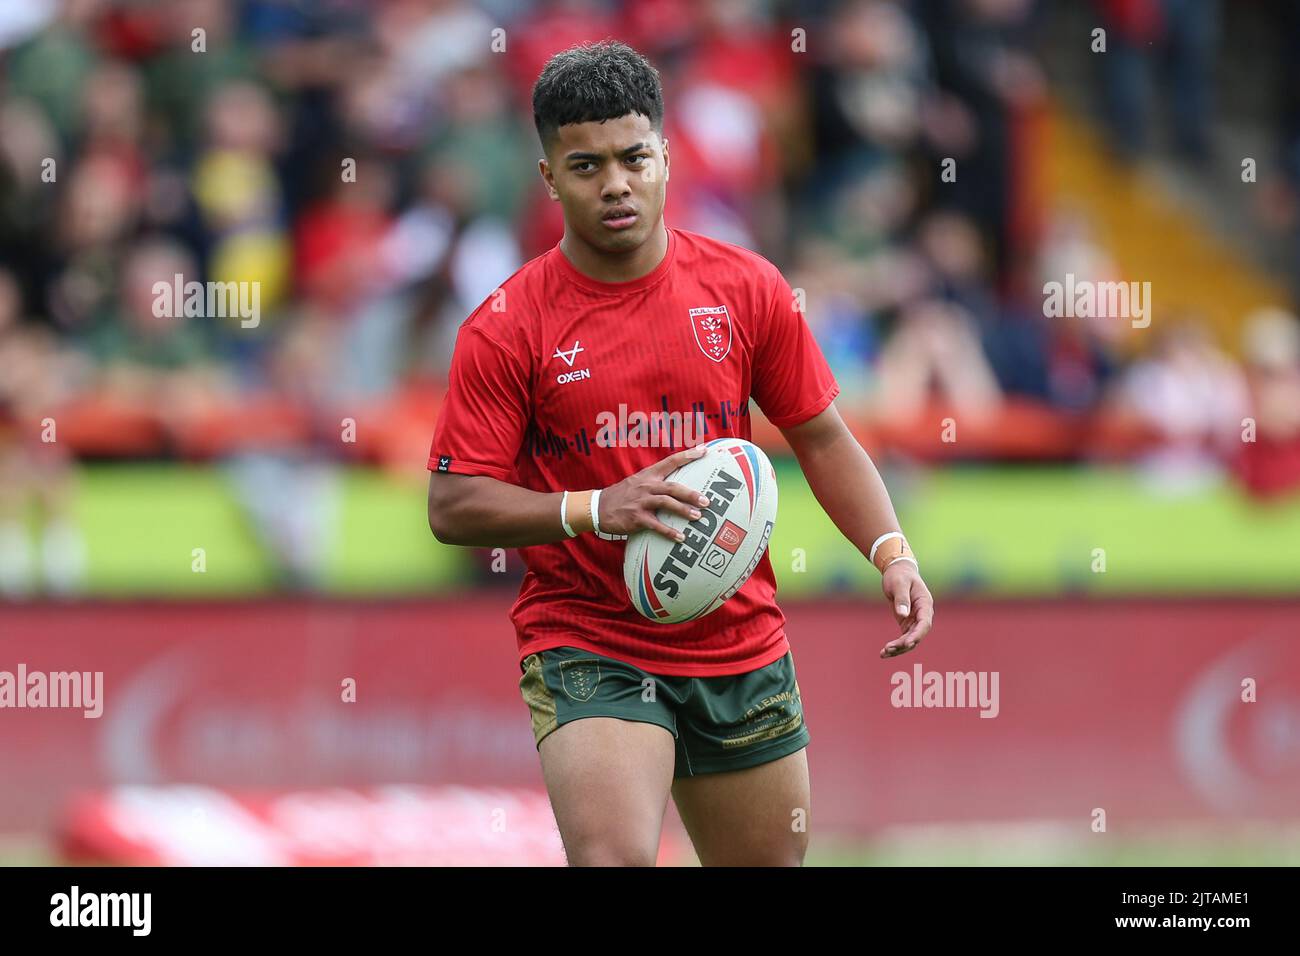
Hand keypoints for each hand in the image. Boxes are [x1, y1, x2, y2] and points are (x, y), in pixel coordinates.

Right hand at [597, 445, 711, 541]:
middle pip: (672, 487)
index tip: (704, 450)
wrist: (598, 507)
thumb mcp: (638, 482)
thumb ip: (656, 482)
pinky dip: (669, 532)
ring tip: (698, 517)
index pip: (671, 462)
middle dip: (690, 494)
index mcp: (648, 475)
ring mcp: (641, 502)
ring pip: (666, 503)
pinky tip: (681, 538)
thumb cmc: (622, 496)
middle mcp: (646, 486)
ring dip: (683, 510)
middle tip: (706, 501)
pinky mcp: (636, 518)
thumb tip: (679, 486)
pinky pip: (656, 525)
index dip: (687, 455)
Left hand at [879, 561, 933, 658]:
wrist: (897, 571)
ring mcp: (915, 620)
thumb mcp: (899, 584)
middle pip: (917, 635)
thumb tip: (903, 614)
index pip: (925, 624)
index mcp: (925, 604)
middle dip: (904, 644)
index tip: (907, 643)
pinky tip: (884, 652)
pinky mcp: (906, 623)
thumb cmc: (899, 575)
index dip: (917, 635)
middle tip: (888, 649)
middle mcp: (923, 615)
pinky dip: (895, 646)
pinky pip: (903, 638)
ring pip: (910, 640)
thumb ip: (902, 599)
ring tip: (883, 654)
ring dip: (898, 648)